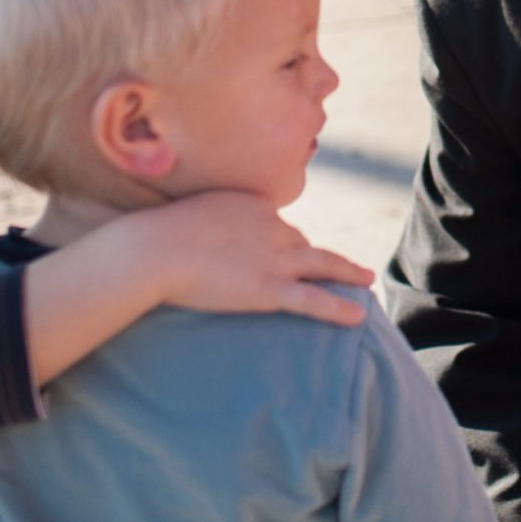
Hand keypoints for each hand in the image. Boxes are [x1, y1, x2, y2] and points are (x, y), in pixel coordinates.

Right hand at [137, 191, 374, 325]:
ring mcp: (273, 259)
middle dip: (318, 257)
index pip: (277, 226)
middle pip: (301, 244)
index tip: (283, 253)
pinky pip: (313, 299)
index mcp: (255, 206)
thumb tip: (208, 234)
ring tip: (367, 279)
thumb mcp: (193, 212)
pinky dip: (339, 307)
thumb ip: (212, 220)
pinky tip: (359, 315)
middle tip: (342, 266)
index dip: (281, 242)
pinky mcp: (269, 289)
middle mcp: (272, 227)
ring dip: (348, 272)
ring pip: (322, 264)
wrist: (154, 250)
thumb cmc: (159, 235)